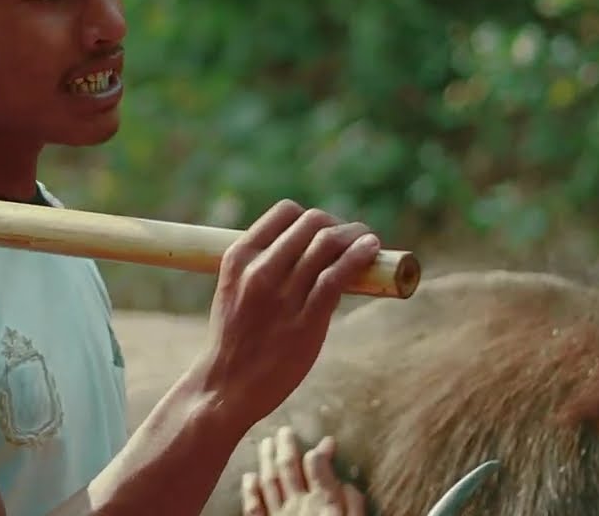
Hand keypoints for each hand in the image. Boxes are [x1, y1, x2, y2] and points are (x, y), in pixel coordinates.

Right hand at [200, 200, 380, 424]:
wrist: (227, 386)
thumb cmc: (235, 339)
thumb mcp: (234, 290)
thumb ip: (261, 267)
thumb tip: (304, 250)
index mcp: (239, 258)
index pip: (285, 212)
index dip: (311, 216)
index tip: (325, 229)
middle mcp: (260, 270)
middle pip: (312, 223)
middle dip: (338, 224)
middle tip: (353, 236)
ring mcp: (283, 295)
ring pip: (328, 245)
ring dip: (356, 236)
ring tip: (369, 241)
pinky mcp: (306, 320)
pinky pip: (337, 277)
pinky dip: (359, 257)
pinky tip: (372, 250)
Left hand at [240, 427, 365, 515]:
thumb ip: (354, 506)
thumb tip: (347, 482)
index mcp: (324, 503)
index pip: (318, 466)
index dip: (321, 451)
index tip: (326, 441)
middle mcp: (298, 505)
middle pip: (288, 467)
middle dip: (286, 446)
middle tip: (283, 430)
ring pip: (268, 481)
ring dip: (265, 460)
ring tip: (264, 443)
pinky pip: (253, 509)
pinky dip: (250, 491)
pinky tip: (248, 477)